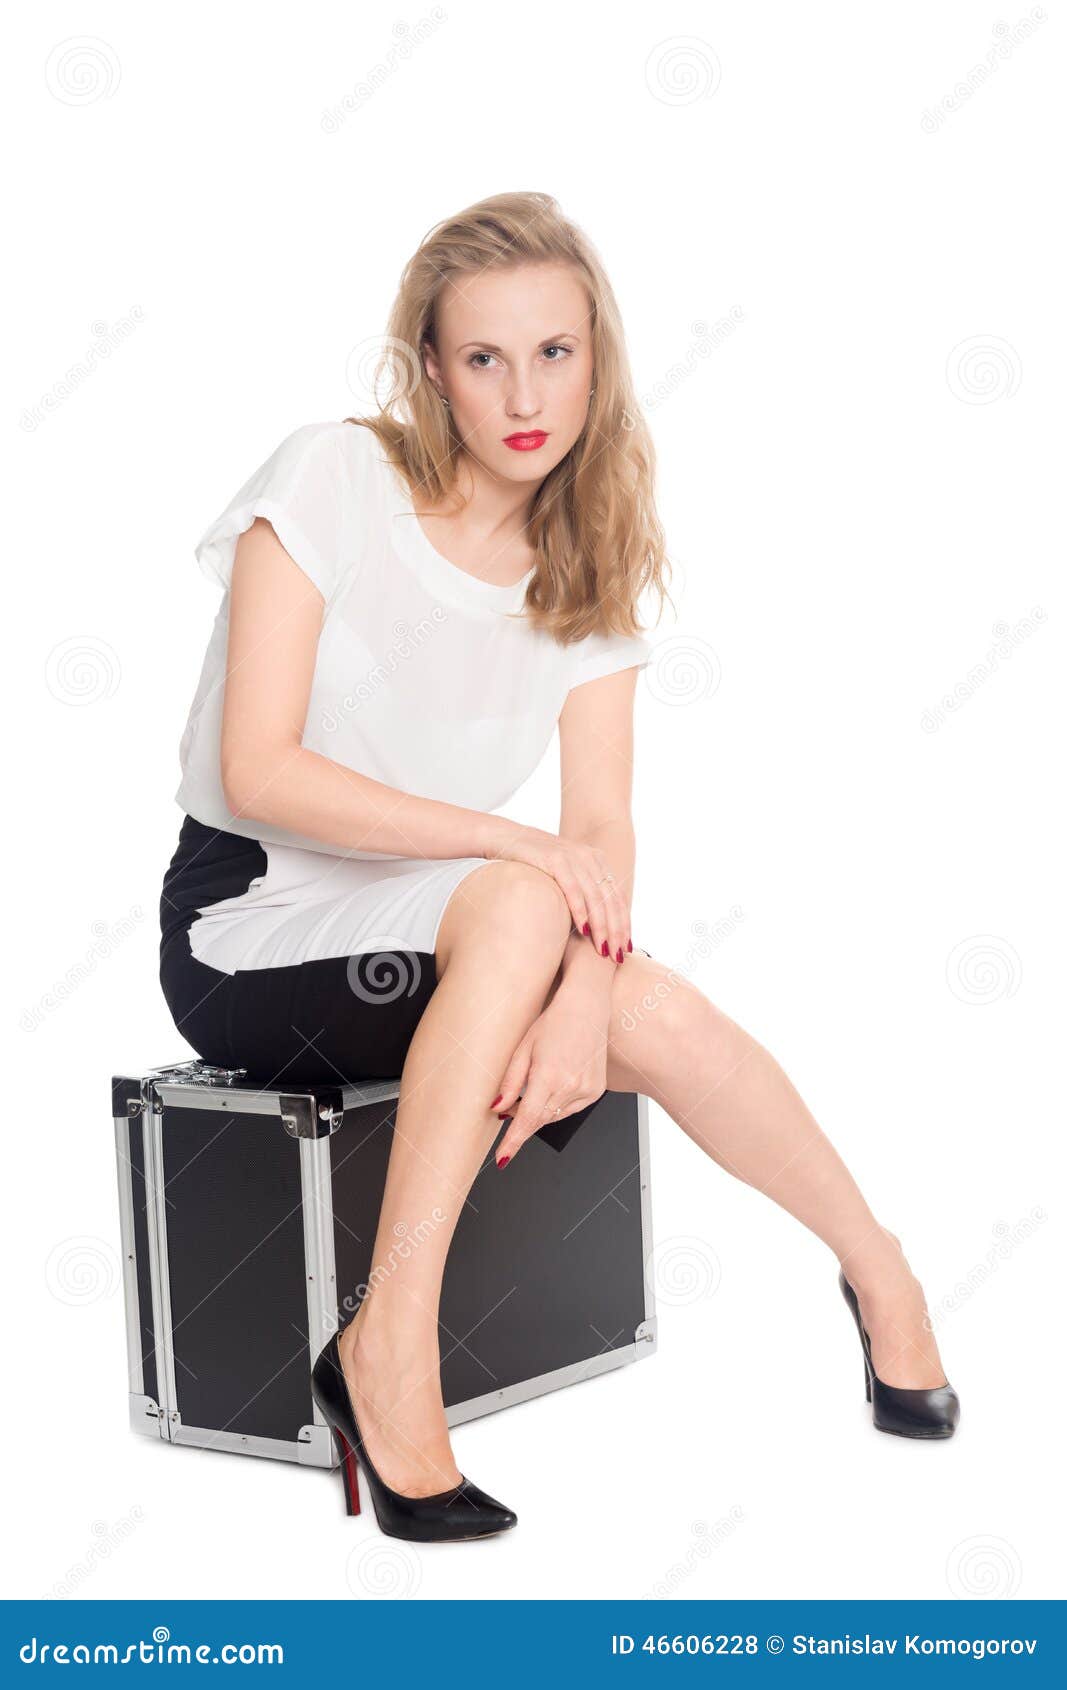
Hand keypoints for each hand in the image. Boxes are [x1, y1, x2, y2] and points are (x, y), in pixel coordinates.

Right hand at [485, 822, 631, 963]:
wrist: (505, 836)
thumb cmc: (533, 862)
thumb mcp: (563, 873)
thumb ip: (581, 890)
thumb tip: (594, 924)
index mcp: (596, 860)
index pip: (617, 897)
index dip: (624, 924)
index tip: (626, 948)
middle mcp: (588, 856)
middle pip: (610, 899)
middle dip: (616, 930)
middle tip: (617, 956)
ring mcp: (573, 856)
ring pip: (595, 897)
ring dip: (601, 926)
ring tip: (603, 949)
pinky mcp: (555, 858)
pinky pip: (573, 889)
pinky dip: (580, 911)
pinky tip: (584, 931)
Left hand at [491, 988, 609, 1164]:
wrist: (586, 1007)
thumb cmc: (553, 1023)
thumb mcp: (523, 1049)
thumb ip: (510, 1083)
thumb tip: (498, 1109)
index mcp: (549, 1075)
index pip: (527, 1120)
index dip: (513, 1142)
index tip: (503, 1158)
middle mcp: (571, 1086)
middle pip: (540, 1120)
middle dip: (521, 1122)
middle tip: (508, 1109)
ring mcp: (587, 1090)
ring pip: (555, 1116)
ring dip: (539, 1111)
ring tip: (535, 1086)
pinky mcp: (596, 1090)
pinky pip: (571, 1109)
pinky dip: (558, 1105)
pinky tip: (555, 1084)